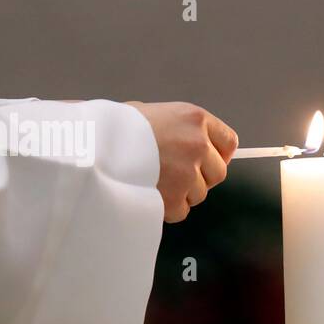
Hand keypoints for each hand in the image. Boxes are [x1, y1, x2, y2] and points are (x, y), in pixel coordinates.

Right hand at [126, 101, 237, 222]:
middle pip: (218, 173)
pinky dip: (168, 208)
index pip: (229, 142)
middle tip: (175, 176)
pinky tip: (149, 193)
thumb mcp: (152, 113)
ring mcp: (188, 172)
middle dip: (200, 178)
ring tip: (154, 182)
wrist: (94, 144)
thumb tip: (193, 148)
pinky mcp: (175, 197)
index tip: (209, 162)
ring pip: (199, 194)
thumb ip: (178, 130)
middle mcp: (198, 145)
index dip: (219, 155)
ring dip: (182, 193)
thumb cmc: (116, 127)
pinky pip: (182, 210)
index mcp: (195, 119)